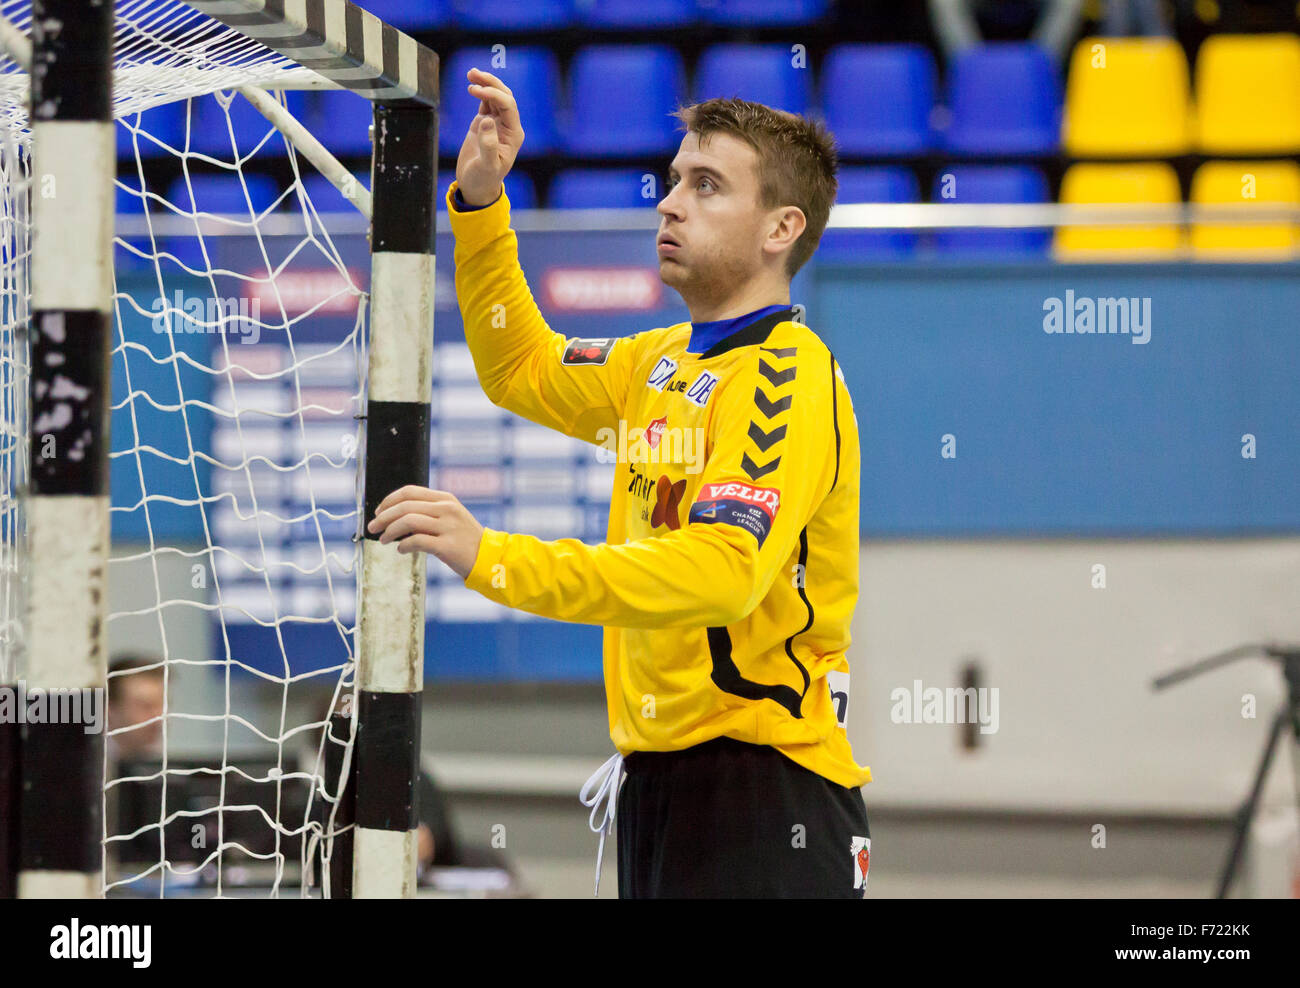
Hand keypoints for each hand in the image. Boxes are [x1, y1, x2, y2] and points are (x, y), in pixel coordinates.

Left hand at [367, 486, 484, 579]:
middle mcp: (447, 509)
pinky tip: (400, 550)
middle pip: (405, 506)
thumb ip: (428, 512)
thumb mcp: (450, 518)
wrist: (489, 558)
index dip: (389, 501)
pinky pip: (416, 541)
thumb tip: (395, 516)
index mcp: (446, 499)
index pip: (409, 492)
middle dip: (383, 517)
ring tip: (382, 540)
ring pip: (408, 521)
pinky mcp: (447, 546)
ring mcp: (448, 527)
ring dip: (389, 531)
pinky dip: (403, 545)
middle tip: (372, 528)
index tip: (378, 512)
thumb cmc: (465, 539)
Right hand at [455, 67, 524, 206]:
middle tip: (473, 74)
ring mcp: (496, 123)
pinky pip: (486, 102)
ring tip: (471, 74)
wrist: (476, 186)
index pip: (508, 106)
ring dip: (485, 84)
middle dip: (490, 84)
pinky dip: (480, 91)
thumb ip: (488, 144)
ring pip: (495, 97)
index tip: (476, 91)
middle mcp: (508, 126)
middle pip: (504, 97)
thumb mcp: (487, 166)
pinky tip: (472, 84)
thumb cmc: (483, 180)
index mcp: (513, 134)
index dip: (494, 95)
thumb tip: (487, 120)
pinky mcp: (484, 123)